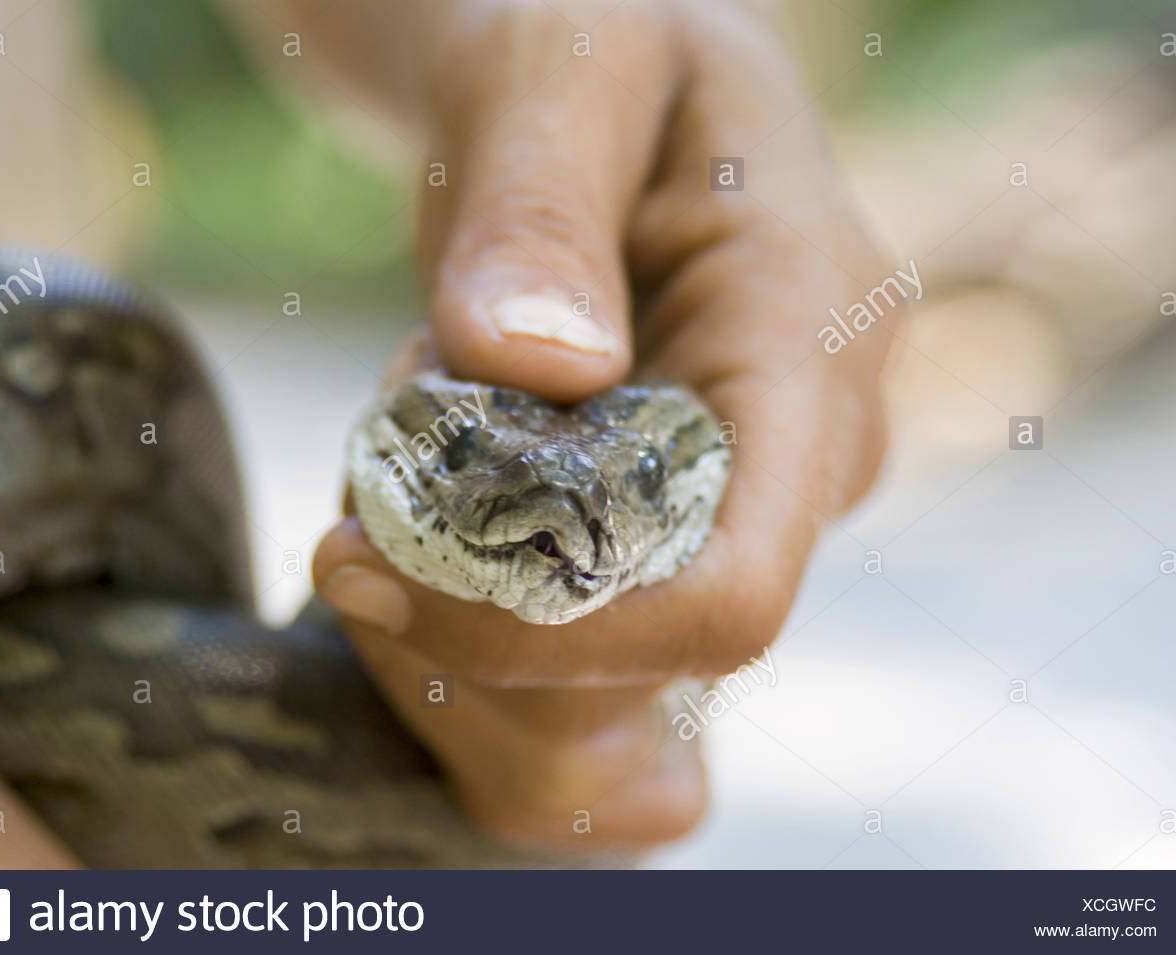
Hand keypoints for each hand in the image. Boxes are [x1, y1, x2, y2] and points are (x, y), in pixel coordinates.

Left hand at [298, 0, 892, 847]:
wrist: (609, 89)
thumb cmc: (597, 39)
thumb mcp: (561, 62)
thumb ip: (539, 199)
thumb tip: (537, 365)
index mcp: (812, 345)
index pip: (729, 596)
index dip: (549, 636)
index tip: (363, 569)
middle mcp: (806, 457)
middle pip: (640, 656)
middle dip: (465, 598)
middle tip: (376, 426)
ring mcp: (748, 499)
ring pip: (595, 669)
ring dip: (450, 590)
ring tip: (411, 406)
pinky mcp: (684, 521)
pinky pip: (574, 639)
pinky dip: (461, 600)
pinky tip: (420, 475)